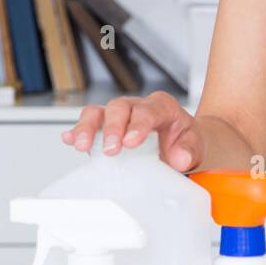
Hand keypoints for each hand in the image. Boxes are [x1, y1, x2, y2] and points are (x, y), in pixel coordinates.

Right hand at [60, 90, 204, 172]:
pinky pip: (90, 123)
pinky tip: (68, 139)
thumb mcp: (196, 146)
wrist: (183, 143)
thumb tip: (179, 158)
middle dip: (112, 128)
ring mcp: (121, 116)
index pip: (148, 111)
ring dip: (88, 127)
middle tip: (110, 150)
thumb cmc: (186, 141)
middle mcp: (138, 106)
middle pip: (119, 107)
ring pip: (99, 111)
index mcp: (162, 107)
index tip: (130, 142)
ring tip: (81, 144)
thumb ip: (189, 151)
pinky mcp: (107, 127)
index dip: (138, 125)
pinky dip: (77, 131)